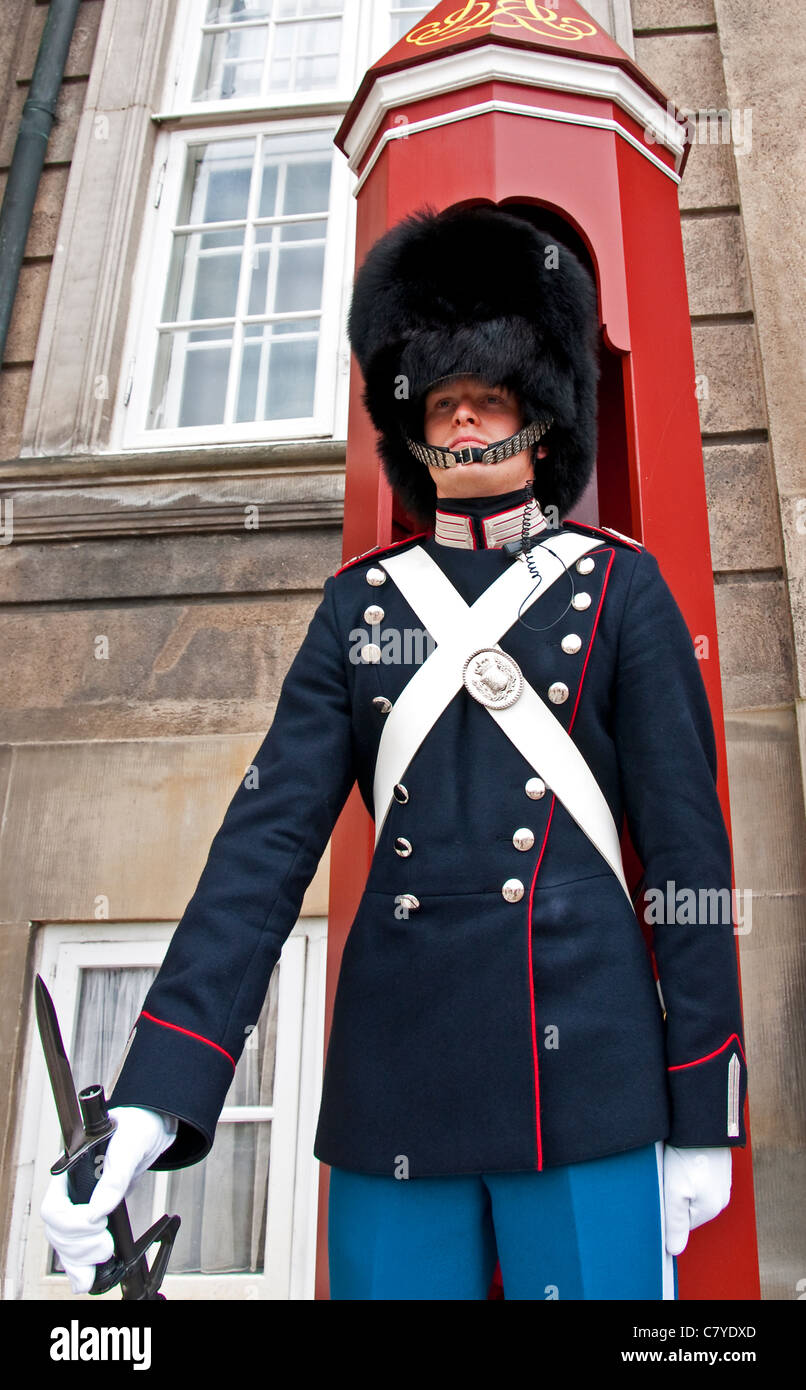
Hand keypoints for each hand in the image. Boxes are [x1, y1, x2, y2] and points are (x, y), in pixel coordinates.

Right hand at [40, 1106, 176, 1293]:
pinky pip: (77, 1248)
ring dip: (80, 1259)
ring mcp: (81, 1205)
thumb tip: (100, 1209)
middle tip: (106, 1243)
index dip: (73, 1223)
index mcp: (71, 1170)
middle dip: (80, 1245)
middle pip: (56, 1232)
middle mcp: (71, 1190)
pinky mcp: (94, 1218)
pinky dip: (80, 1267)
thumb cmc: (138, 1126)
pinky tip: (87, 1279)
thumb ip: (115, 1176)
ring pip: (64, 1245)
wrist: (153, 1129)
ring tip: (105, 1255)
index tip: (99, 1222)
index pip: (53, 1209)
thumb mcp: (130, 1144)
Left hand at [663, 1144, 731, 1256]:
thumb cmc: (687, 1156)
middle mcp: (720, 1198)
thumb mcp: (675, 1192)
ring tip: (672, 1164)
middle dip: (674, 1195)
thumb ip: (674, 1224)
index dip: (667, 1211)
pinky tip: (680, 1157)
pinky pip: (699, 1175)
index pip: (682, 1224)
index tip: (659, 1193)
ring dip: (680, 1181)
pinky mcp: (718, 1165)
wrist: (703, 1121)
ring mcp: (721, 1181)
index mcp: (711, 1209)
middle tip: (664, 1176)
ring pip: (693, 1190)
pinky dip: (687, 1169)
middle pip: (688, 1207)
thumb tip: (674, 1251)